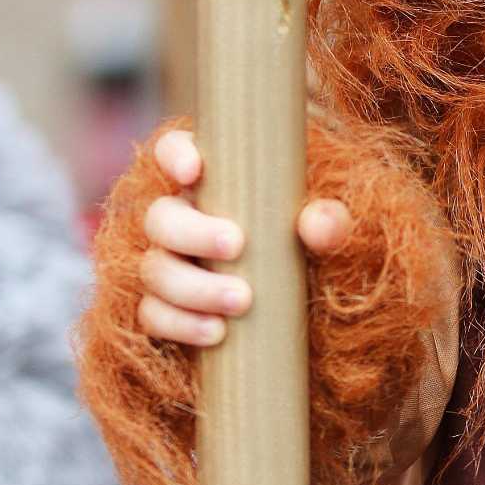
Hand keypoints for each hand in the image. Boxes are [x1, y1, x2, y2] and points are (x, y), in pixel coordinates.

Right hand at [136, 128, 352, 348]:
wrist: (308, 315)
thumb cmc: (312, 254)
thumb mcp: (329, 234)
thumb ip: (330, 222)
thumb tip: (318, 226)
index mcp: (213, 186)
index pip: (173, 152)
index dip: (173, 154)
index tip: (193, 171)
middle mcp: (183, 221)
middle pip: (160, 217)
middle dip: (192, 233)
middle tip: (237, 246)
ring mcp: (170, 266)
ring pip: (155, 270)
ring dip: (193, 287)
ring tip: (241, 301)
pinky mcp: (169, 310)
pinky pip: (153, 315)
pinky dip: (181, 324)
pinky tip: (215, 332)